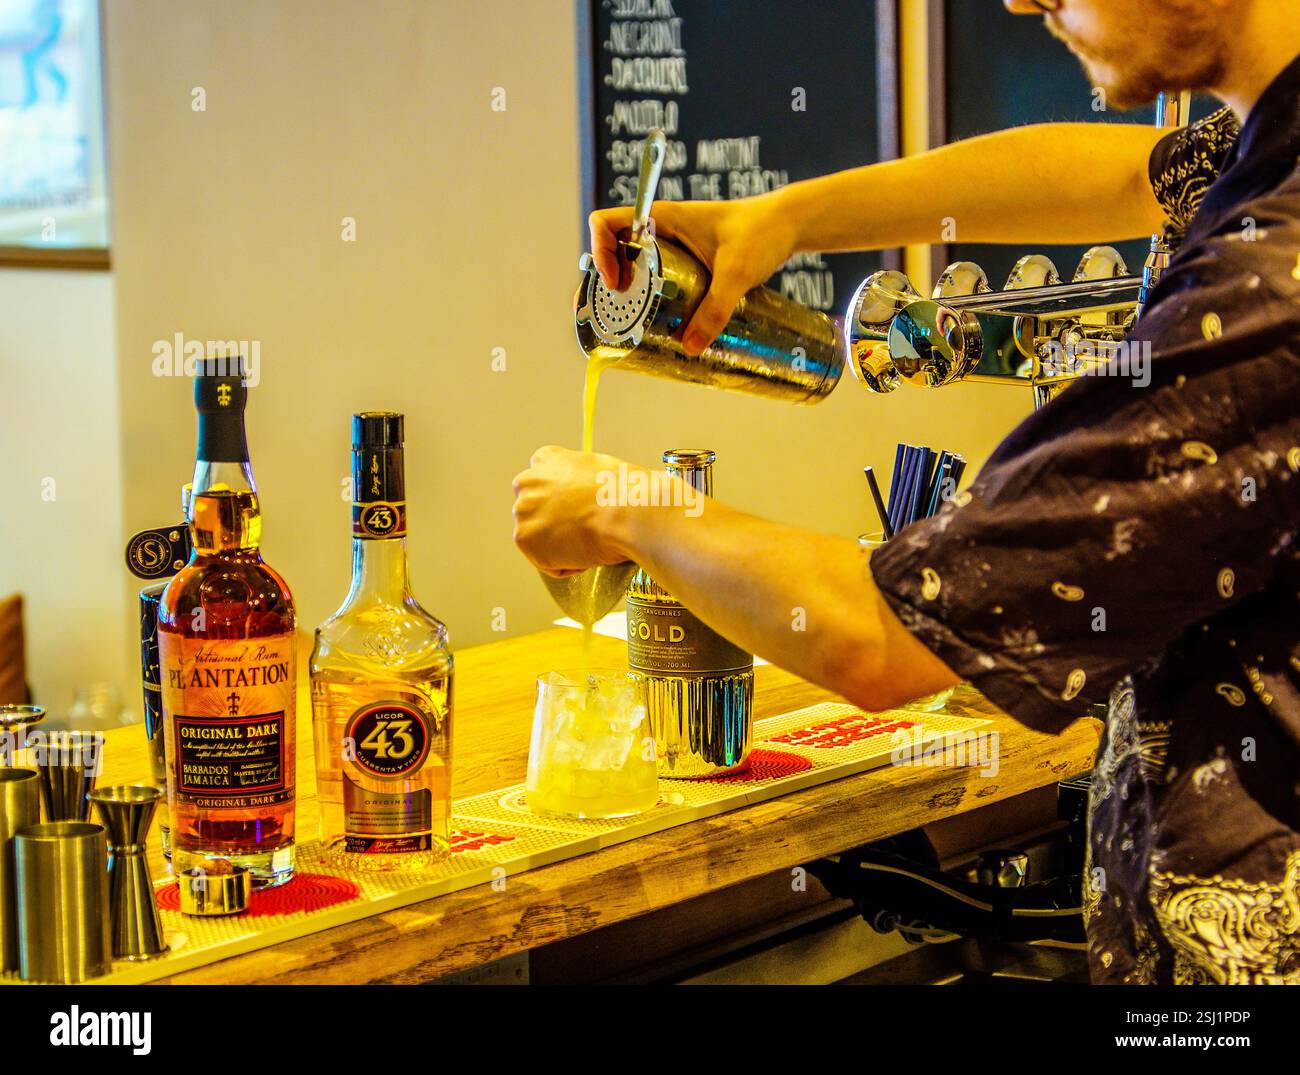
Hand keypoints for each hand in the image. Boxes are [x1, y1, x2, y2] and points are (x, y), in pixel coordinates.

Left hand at [512, 446, 641, 575]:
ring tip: (589, 540)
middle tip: (583, 529)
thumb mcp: (598, 467)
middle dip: (552, 521)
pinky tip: (586, 551)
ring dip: (559, 544)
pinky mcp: (525, 540)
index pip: (541, 480)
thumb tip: (583, 495)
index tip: (575, 508)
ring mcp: (523, 512)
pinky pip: (546, 561)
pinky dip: (566, 564)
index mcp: (546, 459)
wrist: (625, 513)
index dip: (559, 499)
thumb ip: (576, 479)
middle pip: (533, 509)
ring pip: (538, 536)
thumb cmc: (622, 492)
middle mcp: (527, 482)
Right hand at [587, 193, 797, 355]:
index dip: (599, 253)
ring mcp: (673, 242)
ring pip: (634, 263)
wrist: (790, 222)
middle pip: (614, 249)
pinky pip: (657, 272)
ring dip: (630, 288)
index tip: (616, 284)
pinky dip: (652, 292)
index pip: (605, 224)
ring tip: (637, 316)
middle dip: (609, 279)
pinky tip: (663, 315)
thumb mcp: (736, 273)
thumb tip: (690, 348)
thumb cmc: (762, 232)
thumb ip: (715, 309)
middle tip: (622, 309)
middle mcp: (661, 227)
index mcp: (661, 217)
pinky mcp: (688, 257)